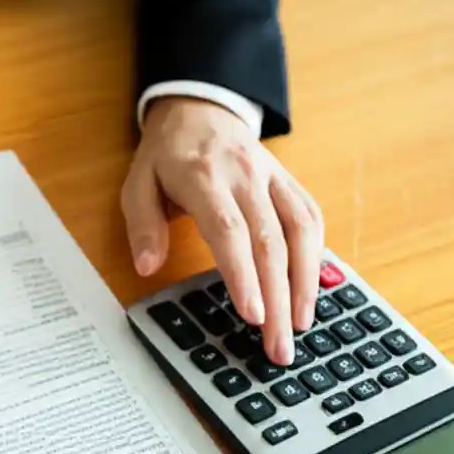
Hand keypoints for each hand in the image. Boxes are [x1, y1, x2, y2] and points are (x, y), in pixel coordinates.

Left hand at [121, 97, 323, 365]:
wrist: (199, 108)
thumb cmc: (166, 156)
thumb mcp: (137, 184)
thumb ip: (142, 226)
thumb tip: (146, 267)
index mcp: (203, 178)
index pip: (230, 231)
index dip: (243, 275)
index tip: (253, 315)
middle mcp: (245, 176)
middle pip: (270, 242)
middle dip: (280, 299)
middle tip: (280, 345)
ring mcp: (273, 177)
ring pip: (301, 231)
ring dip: (306, 282)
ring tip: (302, 325)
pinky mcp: (290, 182)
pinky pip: (311, 218)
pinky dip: (316, 256)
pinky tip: (311, 290)